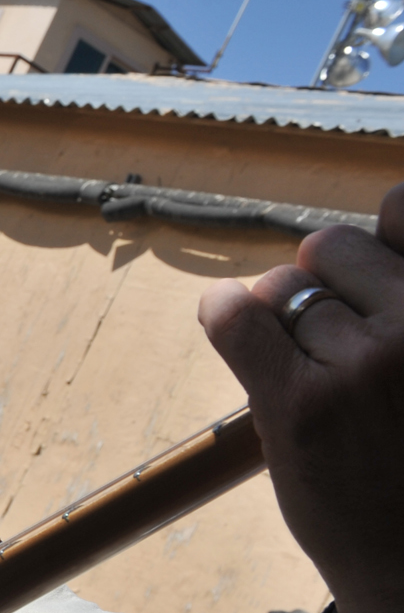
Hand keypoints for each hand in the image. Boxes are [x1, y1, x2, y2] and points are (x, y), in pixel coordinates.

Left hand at [200, 183, 403, 612]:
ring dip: (285, 319)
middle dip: (325, 282)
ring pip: (284, 289)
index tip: (375, 277)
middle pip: (331, 246)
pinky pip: (237, 319)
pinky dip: (226, 315)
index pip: (402, 207)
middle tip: (339, 340)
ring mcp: (363, 365)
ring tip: (316, 370)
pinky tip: (233, 322)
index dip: (380, 237)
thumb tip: (382, 209)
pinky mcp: (301, 405)